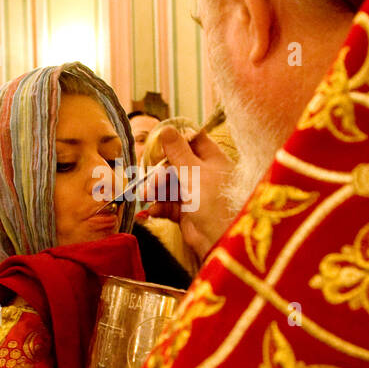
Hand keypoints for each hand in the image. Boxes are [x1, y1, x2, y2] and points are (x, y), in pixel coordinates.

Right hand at [141, 125, 236, 257]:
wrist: (222, 239)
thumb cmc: (215, 200)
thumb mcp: (194, 171)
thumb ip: (178, 151)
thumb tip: (166, 128)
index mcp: (211, 158)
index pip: (191, 140)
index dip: (175, 140)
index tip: (157, 144)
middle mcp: (203, 173)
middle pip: (174, 163)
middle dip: (159, 171)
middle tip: (151, 181)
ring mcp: (194, 193)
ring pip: (169, 184)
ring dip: (155, 189)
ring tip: (146, 196)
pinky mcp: (186, 212)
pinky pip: (168, 204)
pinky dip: (159, 206)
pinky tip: (154, 211)